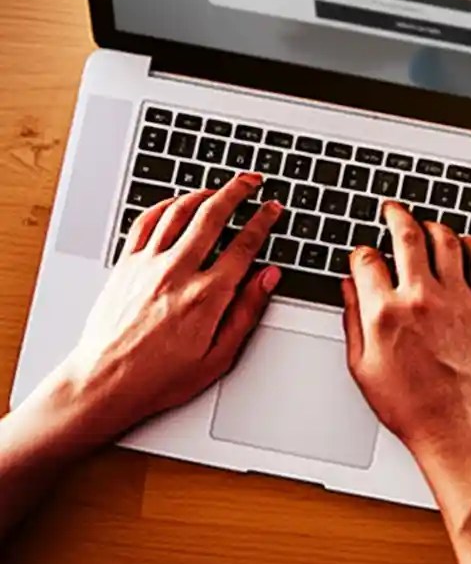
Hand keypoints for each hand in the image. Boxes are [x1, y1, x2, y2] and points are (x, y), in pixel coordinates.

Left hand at [51, 174, 282, 441]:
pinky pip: (146, 222)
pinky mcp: (125, 266)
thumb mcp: (219, 356)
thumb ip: (248, 312)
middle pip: (212, 216)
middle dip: (237, 192)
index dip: (263, 221)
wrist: (104, 383)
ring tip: (219, 189)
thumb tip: (269, 278)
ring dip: (203, 193)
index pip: (244, 245)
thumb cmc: (159, 377)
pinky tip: (176, 203)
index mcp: (207, 296)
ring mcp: (148, 265)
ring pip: (179, 212)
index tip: (272, 209)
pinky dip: (165, 206)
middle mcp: (177, 273)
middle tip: (251, 181)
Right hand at [341, 202, 470, 462]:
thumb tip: (349, 287)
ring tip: (426, 225)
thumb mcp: (362, 366)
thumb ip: (353, 320)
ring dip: (433, 226)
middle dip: (396, 215)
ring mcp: (456, 299)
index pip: (367, 260)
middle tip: (392, 209)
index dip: (360, 252)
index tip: (362, 254)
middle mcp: (421, 298)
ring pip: (446, 241)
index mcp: (384, 313)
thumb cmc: (409, 405)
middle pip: (408, 236)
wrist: (455, 426)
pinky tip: (464, 243)